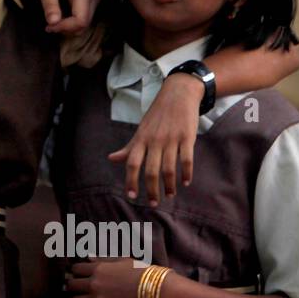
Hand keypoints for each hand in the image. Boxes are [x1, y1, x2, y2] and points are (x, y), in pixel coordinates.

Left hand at [35, 0, 100, 33]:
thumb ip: (50, 4)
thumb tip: (53, 23)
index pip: (80, 21)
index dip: (65, 28)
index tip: (49, 26)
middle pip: (84, 24)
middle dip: (66, 29)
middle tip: (49, 26)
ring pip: (85, 23)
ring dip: (69, 27)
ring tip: (53, 21)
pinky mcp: (92, 0)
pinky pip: (84, 17)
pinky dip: (72, 22)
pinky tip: (60, 17)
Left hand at [66, 258, 149, 297]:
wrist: (155, 291)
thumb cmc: (140, 271)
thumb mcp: (121, 260)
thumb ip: (102, 259)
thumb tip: (88, 257)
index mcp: (98, 269)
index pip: (75, 269)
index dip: (74, 270)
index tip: (76, 273)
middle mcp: (94, 285)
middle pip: (71, 285)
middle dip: (70, 284)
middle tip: (72, 285)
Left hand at [109, 73, 201, 202]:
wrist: (178, 94)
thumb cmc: (157, 116)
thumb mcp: (141, 130)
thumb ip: (129, 148)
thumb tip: (111, 159)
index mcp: (141, 139)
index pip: (132, 163)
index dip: (131, 181)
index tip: (131, 196)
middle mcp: (154, 140)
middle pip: (151, 170)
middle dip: (152, 190)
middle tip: (153, 203)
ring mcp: (171, 139)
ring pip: (169, 168)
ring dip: (169, 185)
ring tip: (170, 195)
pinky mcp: (187, 137)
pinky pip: (186, 159)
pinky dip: (186, 173)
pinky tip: (186, 182)